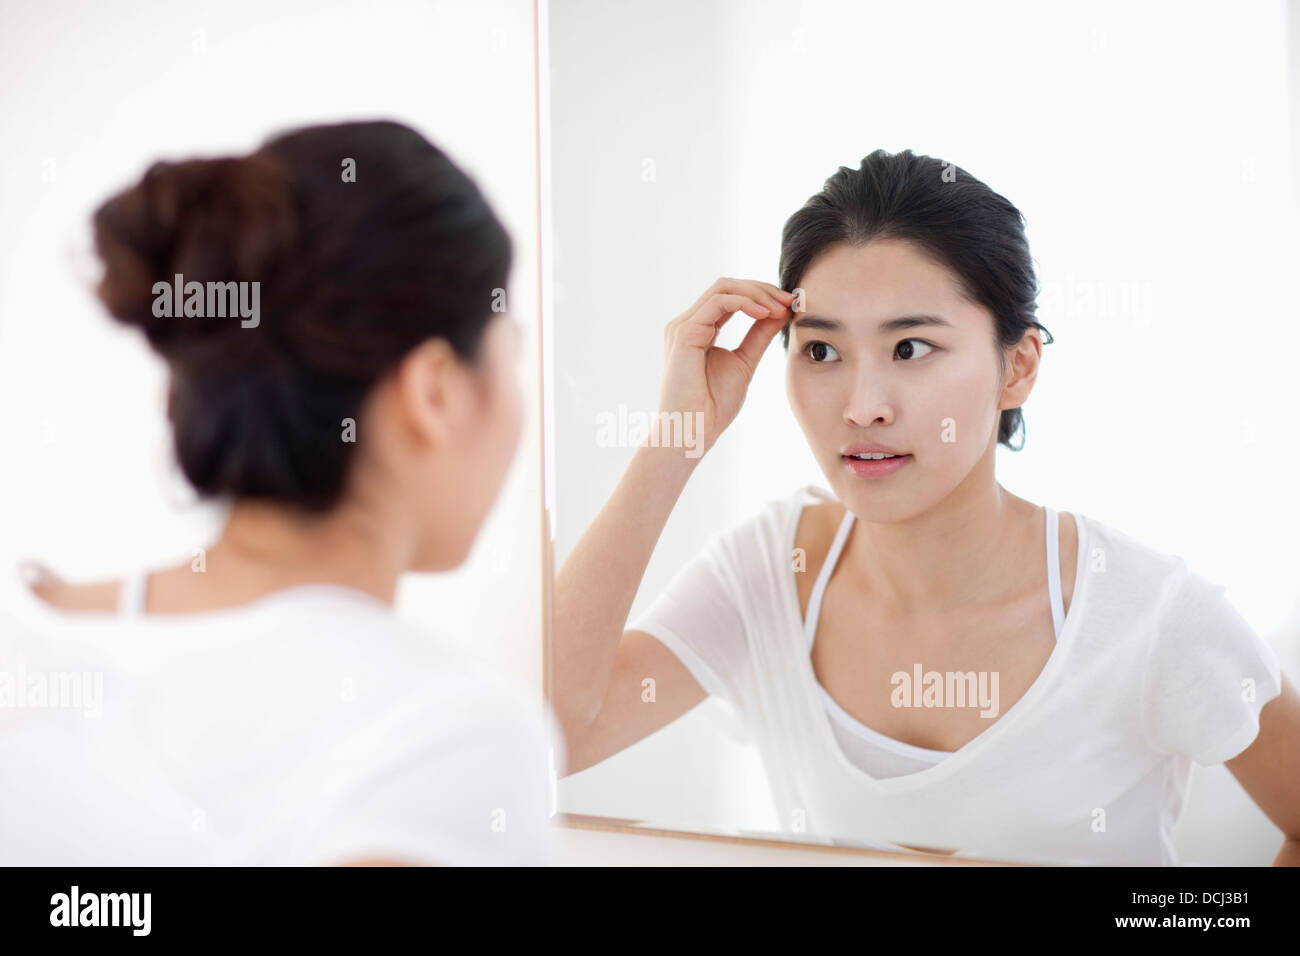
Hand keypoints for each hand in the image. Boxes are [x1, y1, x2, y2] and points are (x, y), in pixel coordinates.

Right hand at [656, 277, 793, 460]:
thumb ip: (759, 335)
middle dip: (762, 289)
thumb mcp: (745, 361)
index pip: (730, 296)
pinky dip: (745, 303)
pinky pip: (718, 302)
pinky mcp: (685, 333)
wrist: (693, 431)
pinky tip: (764, 313)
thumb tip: (781, 311)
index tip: (789, 304)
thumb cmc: (712, 406)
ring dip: (757, 293)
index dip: (761, 295)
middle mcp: (687, 323)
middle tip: (789, 300)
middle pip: (727, 286)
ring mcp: (683, 326)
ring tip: (780, 307)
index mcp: (698, 329)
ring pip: (723, 288)